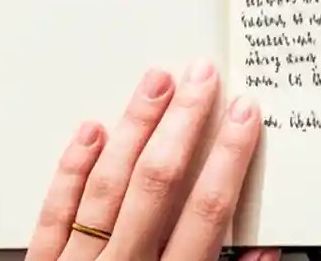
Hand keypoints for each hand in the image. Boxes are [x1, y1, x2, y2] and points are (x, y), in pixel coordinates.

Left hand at [25, 60, 279, 260]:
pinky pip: (54, 214)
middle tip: (202, 77)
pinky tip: (90, 131)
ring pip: (106, 187)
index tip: (245, 116)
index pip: (206, 214)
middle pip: (156, 186)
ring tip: (155, 83)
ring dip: (134, 128)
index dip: (228, 158)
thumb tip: (267, 255)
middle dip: (184, 124)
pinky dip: (72, 170)